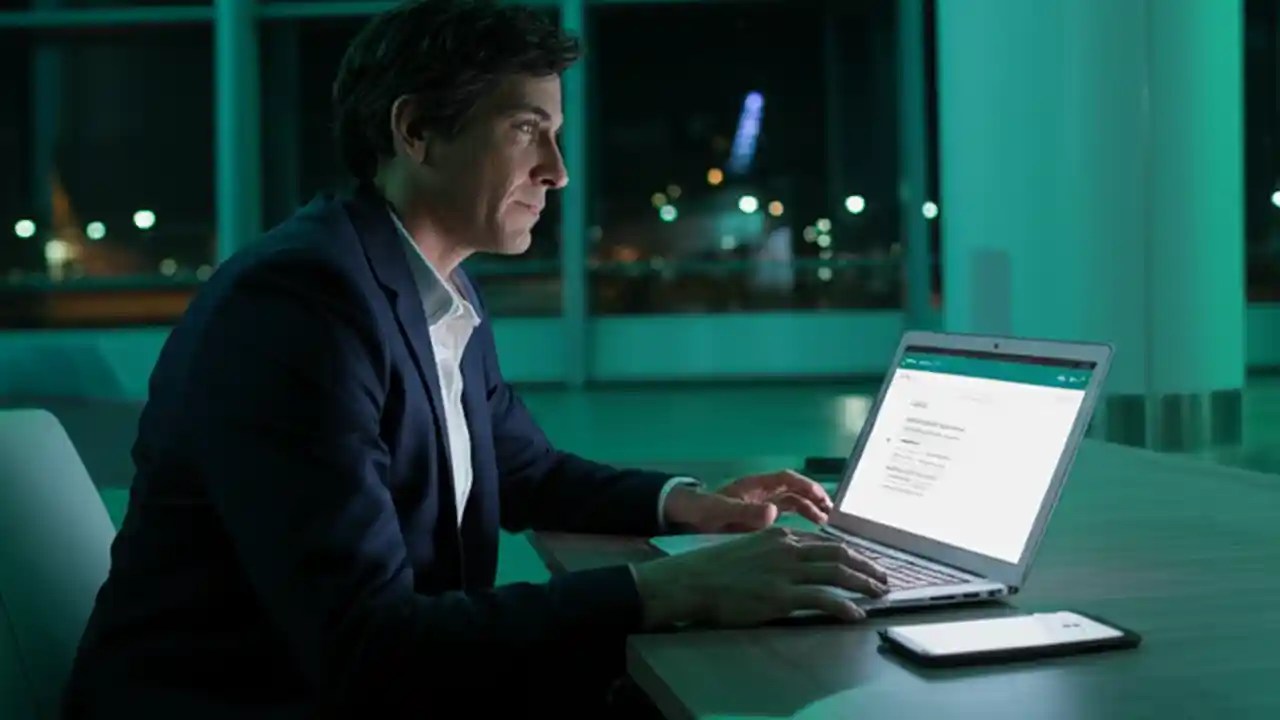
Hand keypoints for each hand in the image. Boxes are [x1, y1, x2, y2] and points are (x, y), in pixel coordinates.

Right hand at [632, 527, 890, 627]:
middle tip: (882, 577)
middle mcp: (788, 548)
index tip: (861, 563)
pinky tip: (856, 614)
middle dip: (865, 564)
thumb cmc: (714, 568)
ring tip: (879, 592)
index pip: (823, 542)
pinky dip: (843, 606)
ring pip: (836, 572)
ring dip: (863, 582)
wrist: (693, 580)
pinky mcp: (782, 596)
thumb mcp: (748, 548)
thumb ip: (772, 551)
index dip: (848, 553)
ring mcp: (786, 571)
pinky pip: (822, 599)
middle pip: (838, 552)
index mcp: (780, 535)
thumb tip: (790, 562)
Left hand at [663, 470, 833, 532]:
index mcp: (753, 486)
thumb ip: (744, 512)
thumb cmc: (700, 512)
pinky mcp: (757, 520)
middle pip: (793, 490)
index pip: (785, 479)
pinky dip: (797, 521)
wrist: (683, 520)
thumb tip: (774, 512)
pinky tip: (806, 534)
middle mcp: (760, 493)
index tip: (821, 497)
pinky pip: (783, 516)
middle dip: (812, 497)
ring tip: (825, 522)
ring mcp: (759, 506)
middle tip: (830, 512)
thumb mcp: (719, 512)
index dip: (805, 485)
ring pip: (790, 503)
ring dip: (808, 509)